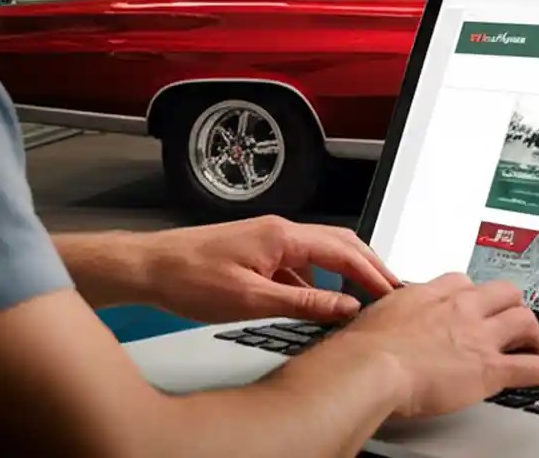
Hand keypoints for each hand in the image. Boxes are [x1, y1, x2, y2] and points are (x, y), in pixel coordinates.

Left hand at [140, 215, 401, 322]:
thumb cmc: (188, 278)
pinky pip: (300, 265)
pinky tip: (319, 304)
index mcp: (284, 236)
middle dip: (369, 266)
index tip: (391, 293)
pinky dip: (318, 282)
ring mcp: (270, 240)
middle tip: (390, 290)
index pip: (345, 252)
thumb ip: (303, 304)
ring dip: (346, 273)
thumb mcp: (250, 299)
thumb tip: (344, 307)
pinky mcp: (259, 253)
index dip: (372, 274)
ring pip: (322, 253)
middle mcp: (282, 231)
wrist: (147, 268)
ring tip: (362, 298)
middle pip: (341, 243)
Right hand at [333, 272, 538, 418]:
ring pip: (523, 320)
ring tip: (534, 346)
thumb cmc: (363, 349)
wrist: (368, 368)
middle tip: (512, 323)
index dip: (474, 296)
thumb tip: (387, 320)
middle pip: (505, 293)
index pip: (465, 283)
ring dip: (532, 333)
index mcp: (433, 293)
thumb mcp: (378, 315)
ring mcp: (479, 336)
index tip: (475, 306)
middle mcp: (462, 307)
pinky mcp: (489, 368)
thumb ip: (393, 313)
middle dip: (512, 307)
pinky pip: (533, 367)